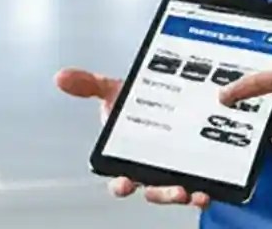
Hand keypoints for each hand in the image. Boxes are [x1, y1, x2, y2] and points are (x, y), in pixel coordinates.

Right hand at [55, 68, 210, 208]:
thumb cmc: (136, 102)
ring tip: (195, 192)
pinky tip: (210, 189)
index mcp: (125, 159)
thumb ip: (88, 85)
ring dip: (185, 195)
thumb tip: (61, 77)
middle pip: (153, 191)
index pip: (120, 180)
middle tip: (176, 190)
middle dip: (163, 194)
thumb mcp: (113, 90)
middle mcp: (148, 171)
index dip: (121, 185)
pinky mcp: (194, 171)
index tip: (125, 183)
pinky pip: (199, 186)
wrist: (168, 95)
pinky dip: (204, 190)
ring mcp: (172, 173)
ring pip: (176, 192)